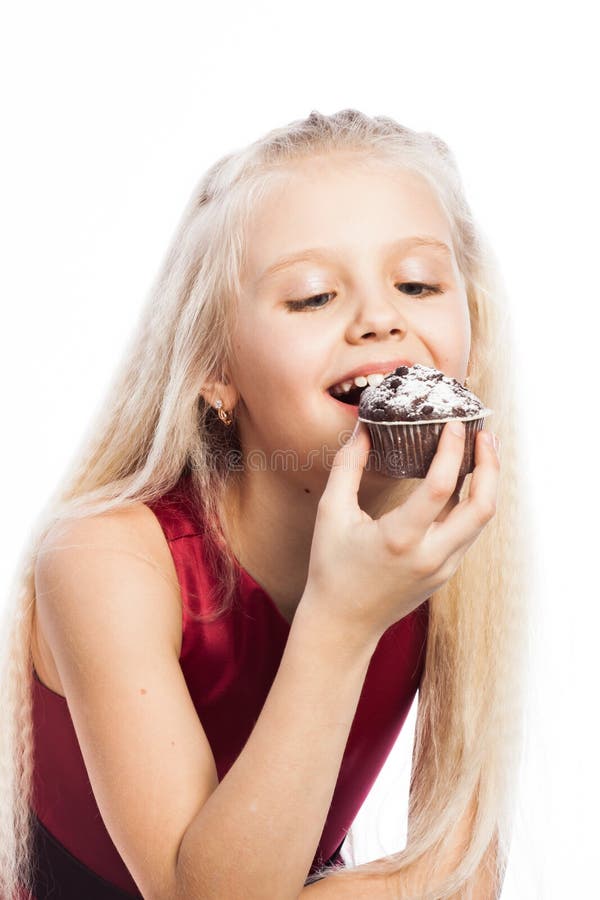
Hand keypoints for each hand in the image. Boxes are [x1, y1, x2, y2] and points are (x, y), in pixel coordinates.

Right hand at [301, 421, 499, 645]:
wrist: (343, 624)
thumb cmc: (332, 568)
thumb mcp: (331, 513)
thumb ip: (347, 467)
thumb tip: (363, 429)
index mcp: (400, 540)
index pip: (441, 488)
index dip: (452, 451)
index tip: (454, 424)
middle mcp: (430, 556)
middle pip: (482, 507)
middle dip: (490, 466)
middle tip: (483, 434)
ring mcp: (442, 568)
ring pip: (481, 520)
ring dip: (485, 483)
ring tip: (479, 451)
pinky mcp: (445, 573)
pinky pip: (467, 532)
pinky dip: (470, 503)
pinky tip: (459, 482)